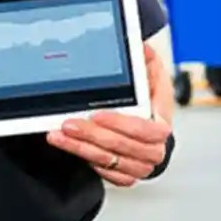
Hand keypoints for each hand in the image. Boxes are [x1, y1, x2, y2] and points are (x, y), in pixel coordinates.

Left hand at [46, 44, 172, 185]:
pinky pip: (107, 173)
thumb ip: (143, 59)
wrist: (144, 120)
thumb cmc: (147, 95)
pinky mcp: (126, 173)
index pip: (150, 129)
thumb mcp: (148, 71)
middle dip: (94, 136)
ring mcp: (141, 163)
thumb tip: (139, 47)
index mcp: (162, 121)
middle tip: (69, 124)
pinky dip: (86, 160)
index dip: (124, 124)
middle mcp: (156, 147)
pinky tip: (69, 146)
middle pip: (126, 147)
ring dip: (82, 148)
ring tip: (58, 134)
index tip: (98, 114)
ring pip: (111, 161)